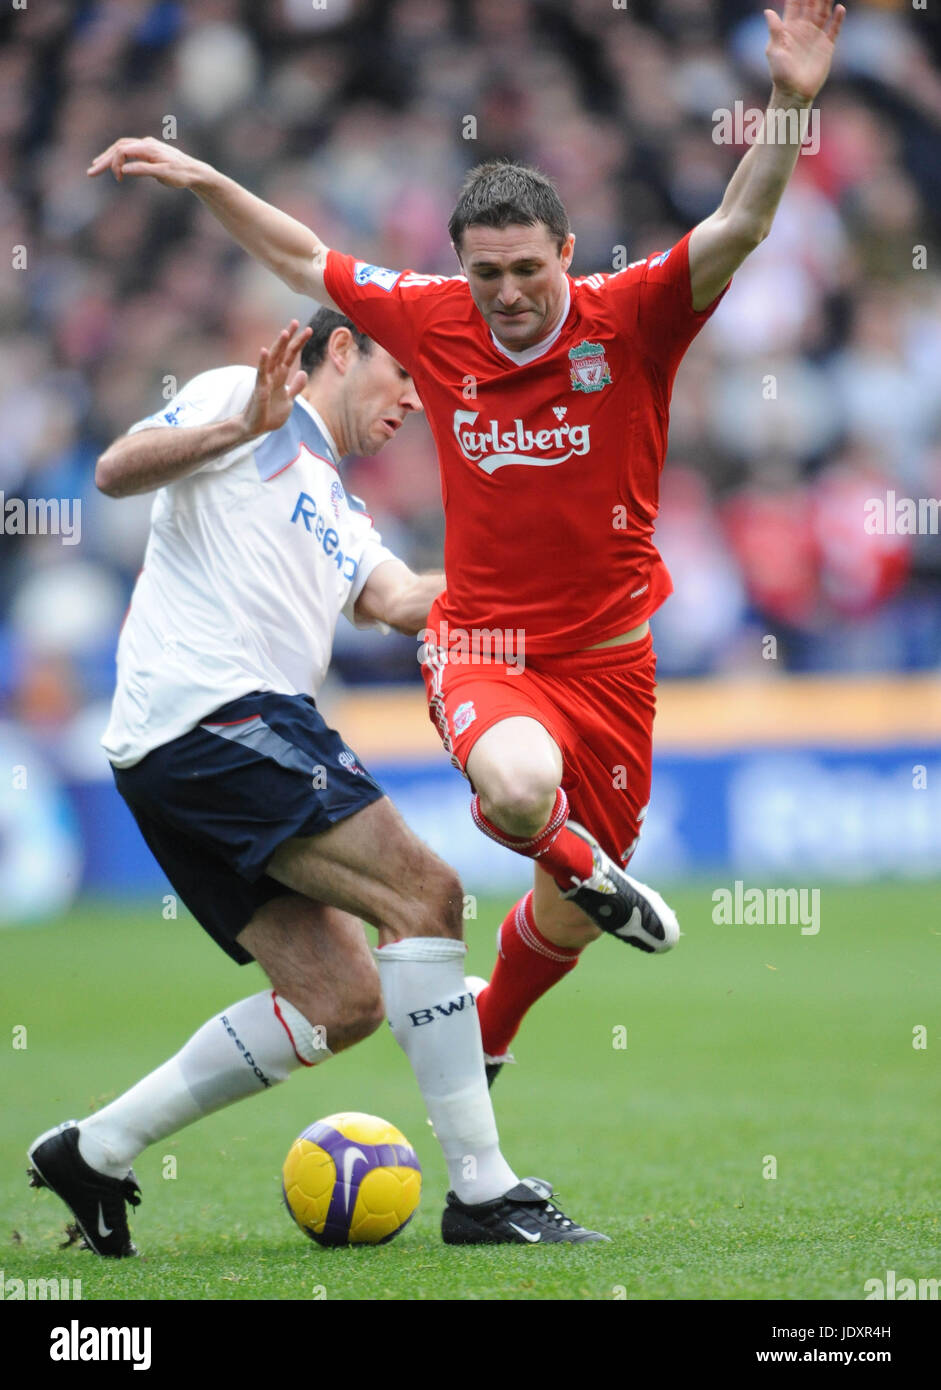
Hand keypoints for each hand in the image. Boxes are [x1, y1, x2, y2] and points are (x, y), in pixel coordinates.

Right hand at [87, 136, 207, 187]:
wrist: (195, 172)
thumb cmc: (181, 174)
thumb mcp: (163, 174)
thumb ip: (143, 170)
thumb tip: (123, 169)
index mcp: (147, 147)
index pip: (123, 150)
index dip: (116, 163)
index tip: (118, 178)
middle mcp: (145, 143)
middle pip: (118, 147)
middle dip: (104, 159)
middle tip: (90, 172)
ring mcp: (147, 147)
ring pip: (122, 148)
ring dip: (109, 158)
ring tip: (96, 167)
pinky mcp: (149, 152)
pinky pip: (129, 152)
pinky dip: (118, 158)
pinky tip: (114, 166)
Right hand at [241, 320, 312, 438]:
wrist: (255, 428)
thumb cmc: (269, 414)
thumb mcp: (288, 400)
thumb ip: (296, 387)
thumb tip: (303, 372)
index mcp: (280, 376)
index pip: (290, 356)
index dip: (298, 343)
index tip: (307, 329)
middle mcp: (272, 375)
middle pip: (282, 352)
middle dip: (289, 338)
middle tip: (295, 321)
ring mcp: (265, 380)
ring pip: (272, 359)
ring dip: (278, 345)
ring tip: (285, 332)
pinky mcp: (259, 389)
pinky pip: (261, 373)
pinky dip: (262, 362)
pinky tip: (264, 350)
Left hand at [764, 0, 845, 103]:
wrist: (794, 93)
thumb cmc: (780, 74)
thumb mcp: (774, 50)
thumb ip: (774, 30)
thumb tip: (768, 11)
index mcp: (789, 28)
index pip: (794, 4)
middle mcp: (804, 29)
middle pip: (811, 4)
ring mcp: (816, 36)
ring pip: (823, 12)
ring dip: (827, 0)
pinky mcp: (826, 46)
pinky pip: (834, 29)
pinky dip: (838, 19)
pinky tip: (840, 8)